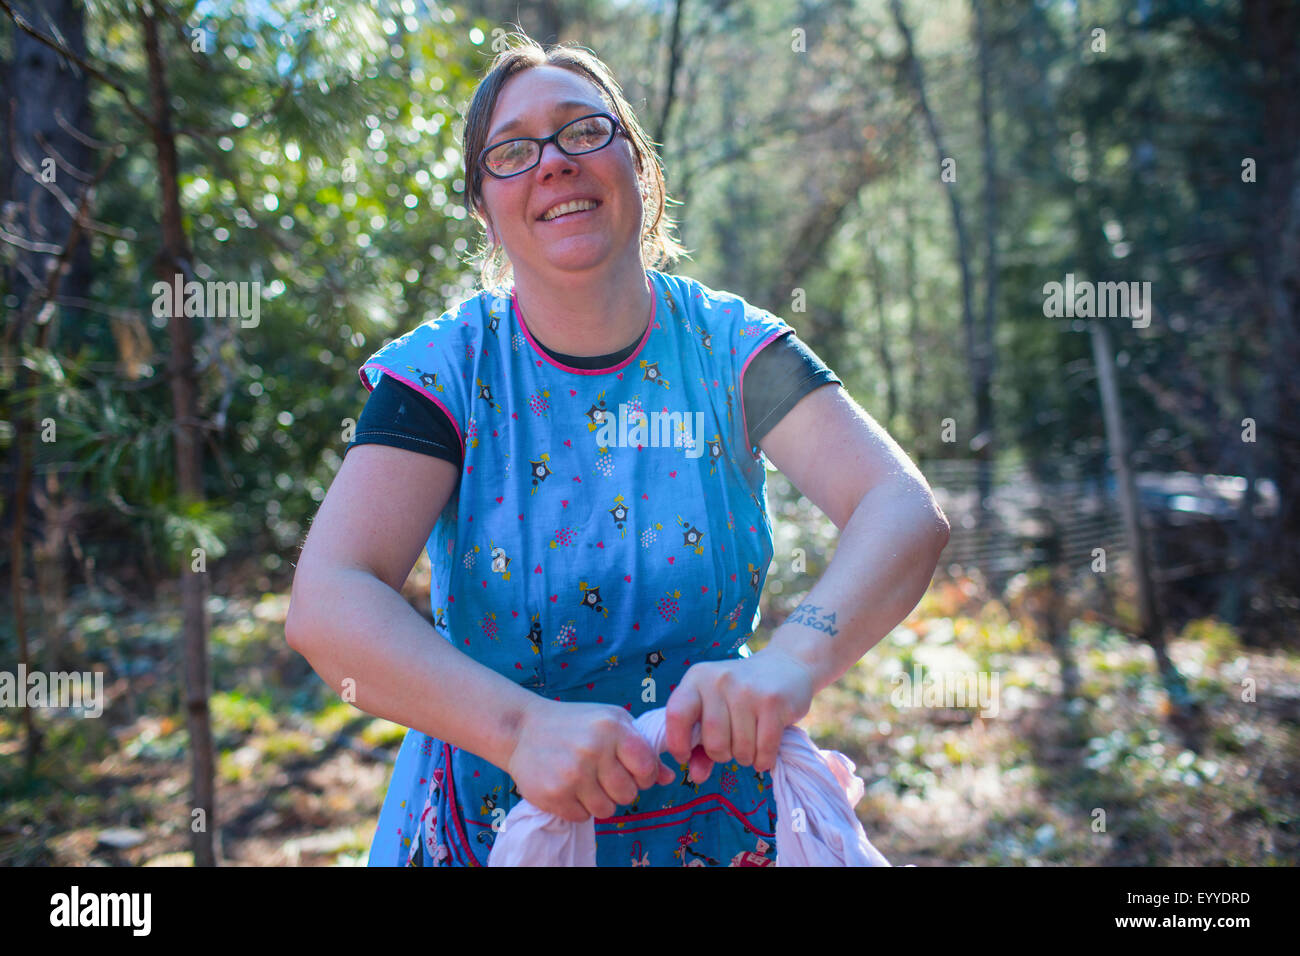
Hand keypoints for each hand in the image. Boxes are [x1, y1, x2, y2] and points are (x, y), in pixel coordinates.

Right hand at [506, 698, 676, 822]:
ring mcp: (572, 774)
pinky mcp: (553, 794)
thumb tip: (669, 777)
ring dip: (600, 800)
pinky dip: (579, 807)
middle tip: (604, 776)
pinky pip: (582, 816)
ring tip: (586, 781)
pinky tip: (569, 787)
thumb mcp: (612, 722)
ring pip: (606, 810)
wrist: (523, 729)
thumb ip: (643, 746)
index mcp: (613, 728)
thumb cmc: (576, 723)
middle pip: (628, 794)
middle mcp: (593, 750)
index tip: (632, 770)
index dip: (644, 775)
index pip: (647, 768)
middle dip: (621, 789)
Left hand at [664, 648, 815, 783]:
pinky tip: (766, 750)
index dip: (678, 744)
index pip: (676, 715)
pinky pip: (764, 750)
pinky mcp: (773, 702)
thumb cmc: (742, 695)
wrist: (787, 666)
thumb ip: (700, 744)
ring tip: (751, 742)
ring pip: (740, 749)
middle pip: (713, 742)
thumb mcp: (715, 709)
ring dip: (746, 757)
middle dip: (722, 755)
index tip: (686, 756)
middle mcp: (719, 680)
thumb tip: (696, 777)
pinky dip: (764, 759)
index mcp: (697, 678)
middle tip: (732, 745)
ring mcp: (747, 690)